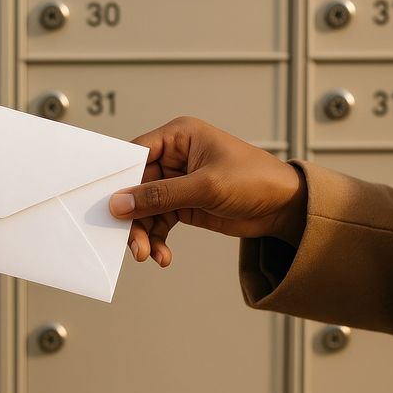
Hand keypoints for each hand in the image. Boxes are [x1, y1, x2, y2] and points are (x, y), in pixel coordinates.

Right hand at [108, 117, 306, 266]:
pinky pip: (159, 222)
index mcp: (178, 136)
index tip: (105, 203)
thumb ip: (160, 196)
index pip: (136, 153)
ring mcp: (178, 182)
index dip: (118, 178)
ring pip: (145, 208)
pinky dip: (158, 240)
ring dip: (144, 233)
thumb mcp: (205, 187)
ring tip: (149, 255)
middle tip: (132, 243)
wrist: (287, 207)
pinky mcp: (184, 204)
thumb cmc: (255, 180)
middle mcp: (174, 156)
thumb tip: (119, 204)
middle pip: (136, 186)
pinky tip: (163, 256)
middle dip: (133, 216)